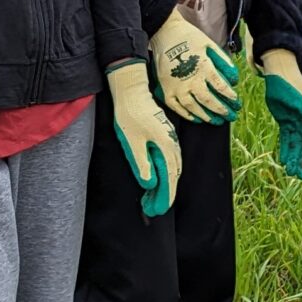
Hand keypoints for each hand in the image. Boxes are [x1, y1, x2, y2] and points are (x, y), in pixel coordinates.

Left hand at [107, 62, 181, 217]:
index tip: (156, 210)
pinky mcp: (165, 135)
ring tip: (150, 198)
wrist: (132, 91)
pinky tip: (156, 177)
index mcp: (165, 147)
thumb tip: (150, 184)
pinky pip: (168, 158)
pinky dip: (164, 172)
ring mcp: (170, 139)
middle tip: (150, 209)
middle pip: (172, 175)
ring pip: (171, 167)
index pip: (168, 178)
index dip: (163, 197)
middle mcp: (172, 144)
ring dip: (163, 184)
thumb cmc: (129, 115)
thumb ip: (141, 164)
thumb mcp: (131, 142)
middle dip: (163, 194)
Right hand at [150, 9, 240, 124]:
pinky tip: (196, 118)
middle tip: (231, 116)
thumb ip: (223, 61)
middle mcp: (190, 79)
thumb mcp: (210, 45)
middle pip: (209, 100)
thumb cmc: (189, 37)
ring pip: (193, 107)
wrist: (165, 32)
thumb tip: (234, 78)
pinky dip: (187, 115)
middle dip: (222, 110)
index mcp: (203, 67)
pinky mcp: (166, 89)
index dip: (230, 97)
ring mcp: (176, 86)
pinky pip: (176, 107)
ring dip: (207, 116)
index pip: (221, 87)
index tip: (236, 102)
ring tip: (217, 121)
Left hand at [259, 47, 301, 177]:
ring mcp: (297, 121)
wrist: (278, 72)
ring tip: (291, 172)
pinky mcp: (286, 121)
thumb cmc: (292, 86)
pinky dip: (287, 149)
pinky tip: (284, 160)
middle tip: (300, 175)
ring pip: (297, 144)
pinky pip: (287, 139)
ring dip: (295, 157)